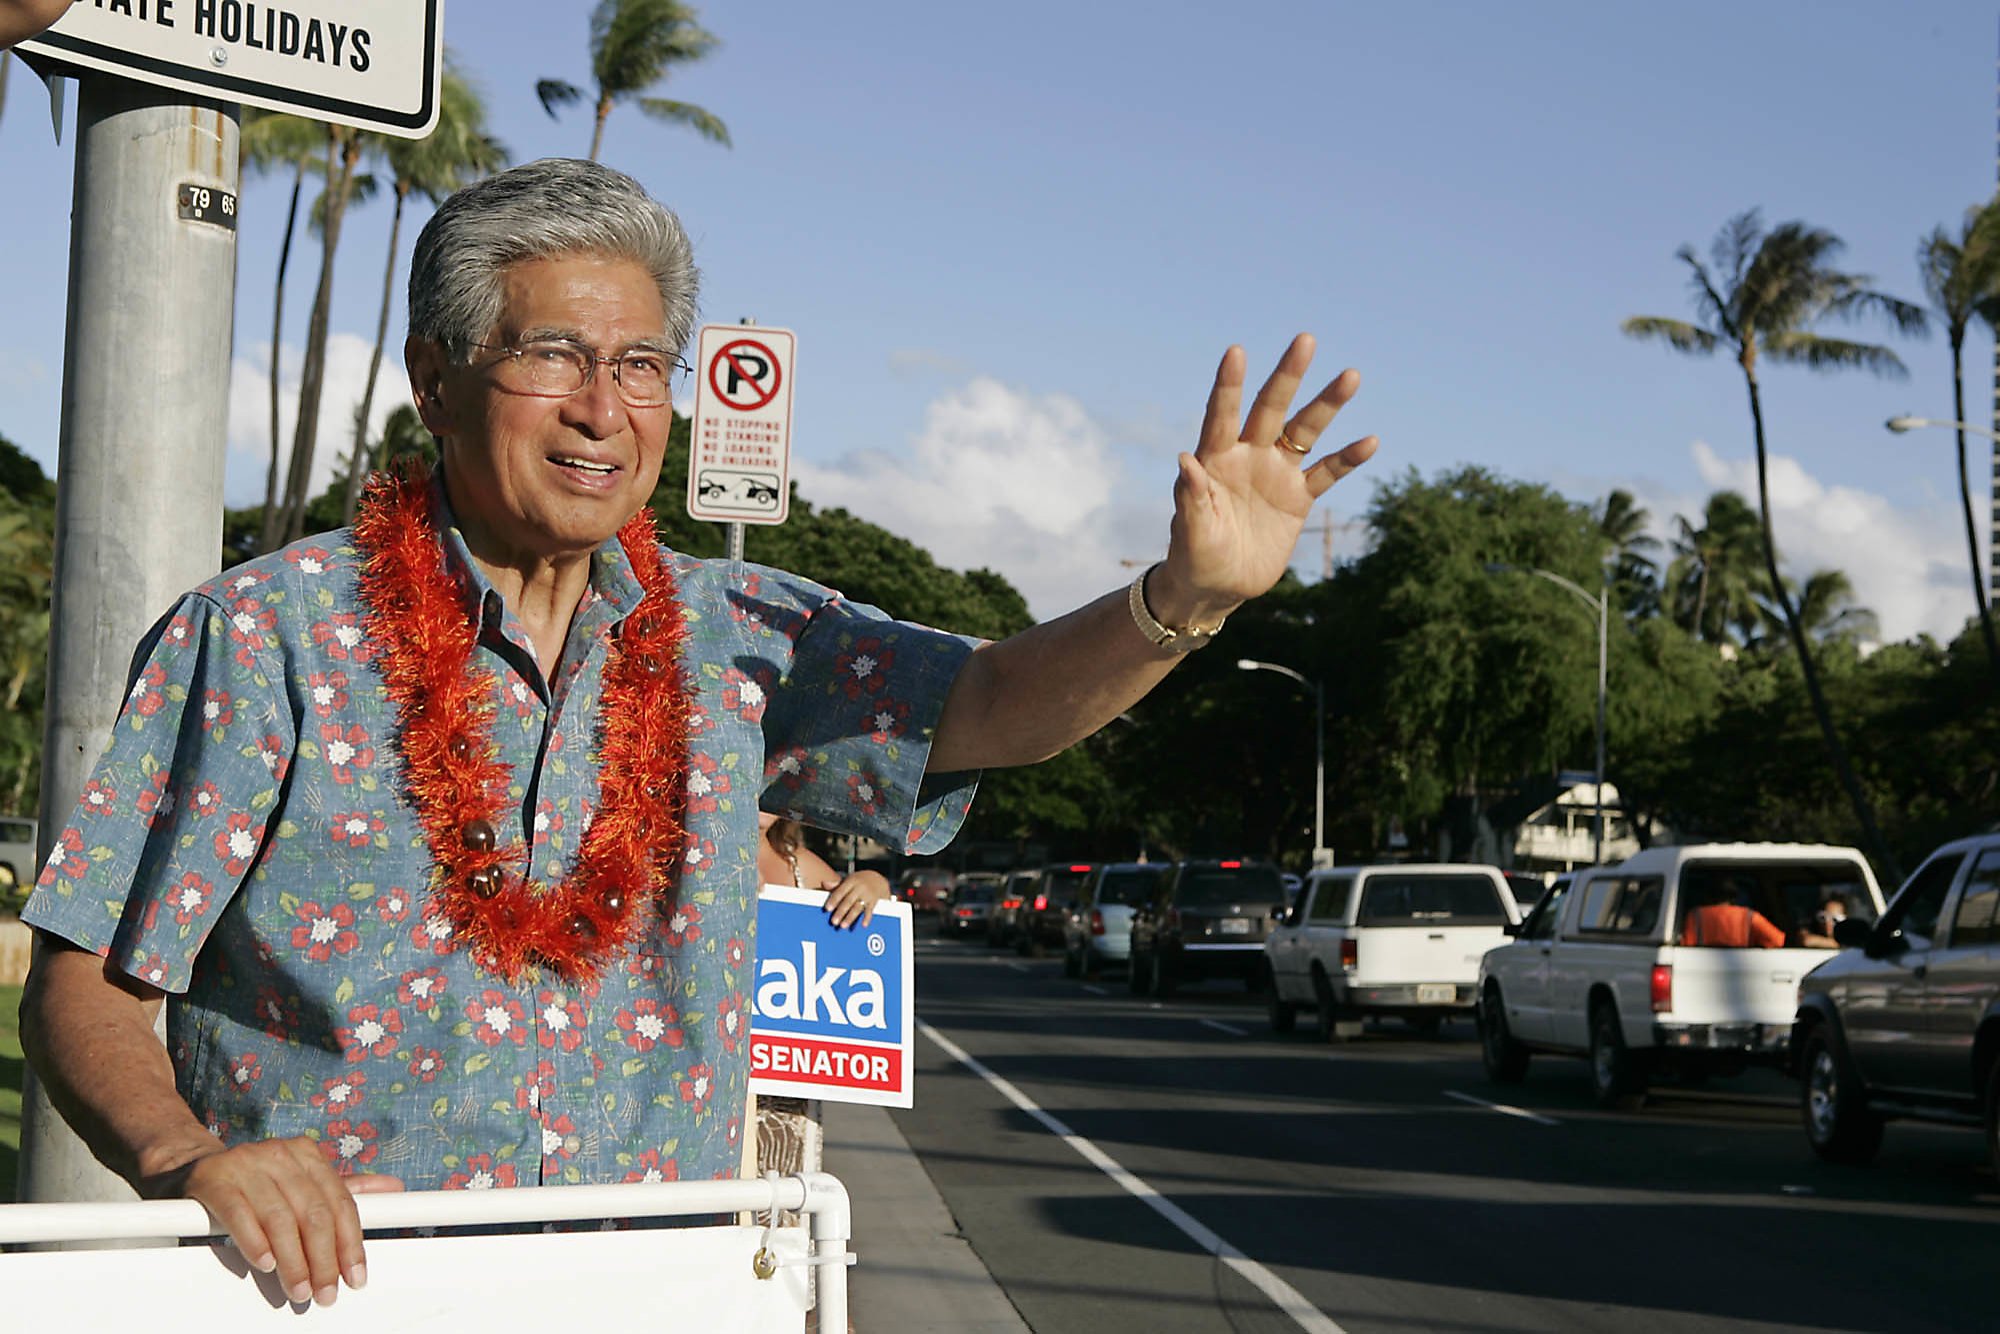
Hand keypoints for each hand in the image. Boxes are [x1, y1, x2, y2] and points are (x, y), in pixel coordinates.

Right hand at [142, 1137, 402, 1306]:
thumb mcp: (298, 1183)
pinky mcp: (214, 1179)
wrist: (191, 1168)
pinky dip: (255, 1241)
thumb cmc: (254, 1183)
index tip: (355, 1277)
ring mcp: (247, 1164)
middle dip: (324, 1259)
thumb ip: (342, 1188)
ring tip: (299, 1290)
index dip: (350, 1243)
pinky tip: (265, 1264)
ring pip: (280, 1218)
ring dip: (292, 1260)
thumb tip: (393, 1188)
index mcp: (306, 1154)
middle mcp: (280, 1155)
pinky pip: (240, 1212)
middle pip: (313, 1212)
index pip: (339, 1203)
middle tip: (326, 1293)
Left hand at [823, 870, 889, 928]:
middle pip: (848, 901)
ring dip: (850, 917)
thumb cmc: (859, 881)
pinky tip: (863, 925)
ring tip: (843, 925)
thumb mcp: (849, 880)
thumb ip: (837, 884)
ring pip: (858, 907)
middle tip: (834, 922)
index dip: (834, 900)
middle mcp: (859, 888)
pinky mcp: (874, 901)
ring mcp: (867, 895)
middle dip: (841, 912)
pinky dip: (867, 918)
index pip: (841, 891)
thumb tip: (824, 884)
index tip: (827, 909)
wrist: (878, 879)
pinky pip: (870, 911)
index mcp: (851, 881)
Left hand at [1150, 334, 1377, 626]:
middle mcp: (1248, 456)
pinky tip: (1370, 441)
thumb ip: (1191, 497)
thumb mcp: (1191, 532)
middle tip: (1305, 339)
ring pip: (1305, 431)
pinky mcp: (1298, 498)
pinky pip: (1327, 473)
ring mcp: (1276, 474)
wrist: (1218, 586)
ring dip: (1327, 405)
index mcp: (1216, 460)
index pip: (1222, 415)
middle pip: (1271, 408)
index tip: (1235, 352)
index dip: (1229, 386)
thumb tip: (1185, 459)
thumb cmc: (1194, 557)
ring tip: (1350, 375)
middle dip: (1288, 376)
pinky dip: (1348, 459)